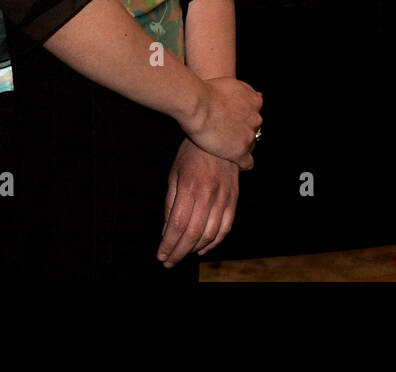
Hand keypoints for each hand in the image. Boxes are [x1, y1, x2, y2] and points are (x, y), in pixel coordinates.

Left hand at [159, 140, 239, 267]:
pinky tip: (203, 247)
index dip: (169, 244)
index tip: (161, 255)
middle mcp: (209, 194)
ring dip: (195, 249)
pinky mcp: (234, 198)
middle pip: (193, 234)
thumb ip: (171, 203)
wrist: (220, 134)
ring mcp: (224, 197)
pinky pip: (226, 226)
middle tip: (169, 261)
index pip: (178, 225)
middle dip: (179, 252)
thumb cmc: (192, 153)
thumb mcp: (174, 173)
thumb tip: (167, 230)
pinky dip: (215, 242)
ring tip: (183, 254)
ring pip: (210, 234)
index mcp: (190, 187)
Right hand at [186, 76, 262, 169]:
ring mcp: (249, 136)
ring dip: (240, 146)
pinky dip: (243, 164)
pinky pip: (247, 163)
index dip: (243, 119)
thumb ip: (246, 91)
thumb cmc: (208, 92)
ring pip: (250, 145)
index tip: (233, 122)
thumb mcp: (232, 84)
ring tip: (226, 148)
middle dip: (242, 132)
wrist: (198, 105)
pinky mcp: (240, 152)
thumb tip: (259, 94)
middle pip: (254, 129)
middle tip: (226, 134)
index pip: (255, 114)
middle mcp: (256, 119)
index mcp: (255, 102)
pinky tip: (235, 163)